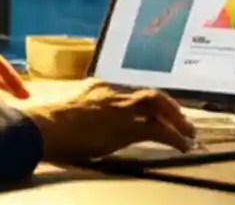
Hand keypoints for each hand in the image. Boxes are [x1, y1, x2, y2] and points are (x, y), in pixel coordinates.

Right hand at [24, 79, 197, 162]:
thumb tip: (88, 122)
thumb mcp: (71, 107)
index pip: (132, 92)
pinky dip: (174, 138)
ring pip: (158, 107)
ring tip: (188, 133)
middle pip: (150, 95)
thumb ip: (85, 108)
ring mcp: (122, 108)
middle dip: (170, 107)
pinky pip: (158, 131)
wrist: (45, 127)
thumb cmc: (50, 125)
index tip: (158, 111)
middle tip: (182, 120)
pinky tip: (183, 146)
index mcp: (100, 87)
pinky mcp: (127, 127)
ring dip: (177, 120)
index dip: (148, 102)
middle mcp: (114, 93)